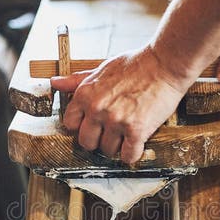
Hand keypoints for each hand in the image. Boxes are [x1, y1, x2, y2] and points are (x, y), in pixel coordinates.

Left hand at [50, 46, 187, 164]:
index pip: (70, 124)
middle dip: (97, 140)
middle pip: (86, 142)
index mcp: (85, 94)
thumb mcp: (101, 69)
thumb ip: (77, 80)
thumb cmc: (135, 64)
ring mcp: (116, 121)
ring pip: (107, 150)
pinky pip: (128, 156)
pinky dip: (133, 153)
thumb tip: (54, 82)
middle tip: (110, 132)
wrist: (165, 63)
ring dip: (117, 146)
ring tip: (127, 133)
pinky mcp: (136, 130)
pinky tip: (137, 143)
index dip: (82, 126)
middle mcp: (97, 109)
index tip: (93, 124)